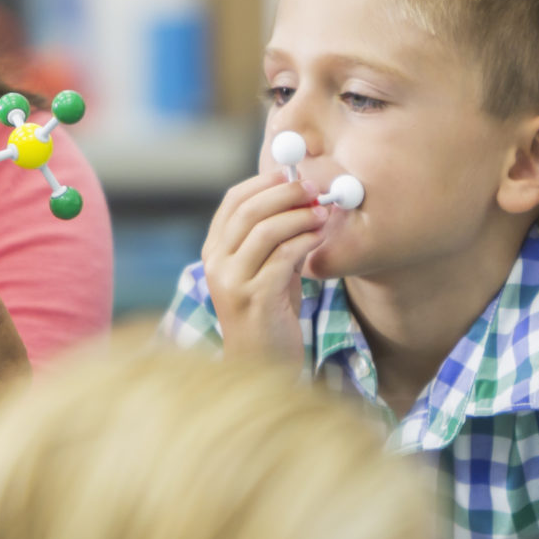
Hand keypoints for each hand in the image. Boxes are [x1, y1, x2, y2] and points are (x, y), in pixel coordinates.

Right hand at [201, 169, 322, 361]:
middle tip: (315, 188)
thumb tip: (302, 199)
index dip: (263, 182)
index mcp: (214, 252)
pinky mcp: (254, 299)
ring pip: (265, 231)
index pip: (232, 202)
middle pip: (248, 211)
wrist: (262, 366)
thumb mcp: (267, 269)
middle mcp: (215, 264)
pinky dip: (305, 241)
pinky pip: (282, 258)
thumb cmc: (269, 314)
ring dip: (299, 216)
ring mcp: (231, 283)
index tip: (294, 172)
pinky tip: (320, 237)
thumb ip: (275, 238)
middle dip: (285, 193)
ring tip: (324, 212)